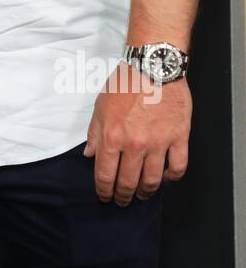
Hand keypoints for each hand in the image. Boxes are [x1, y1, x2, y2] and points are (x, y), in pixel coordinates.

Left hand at [84, 60, 190, 205]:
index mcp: (112, 137)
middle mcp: (135, 145)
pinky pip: (178, 167)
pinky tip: (165, 178)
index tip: (104, 196)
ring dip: (145, 192)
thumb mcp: (100, 107)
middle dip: (123, 196)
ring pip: (153, 181)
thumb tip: (89, 155)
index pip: (105, 175)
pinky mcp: (179, 138)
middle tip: (122, 200)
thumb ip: (94, 133)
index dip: (104, 191)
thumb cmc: (125, 84)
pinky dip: (172, 178)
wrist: (153, 66)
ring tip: (142, 194)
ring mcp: (159, 143)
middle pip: (128, 182)